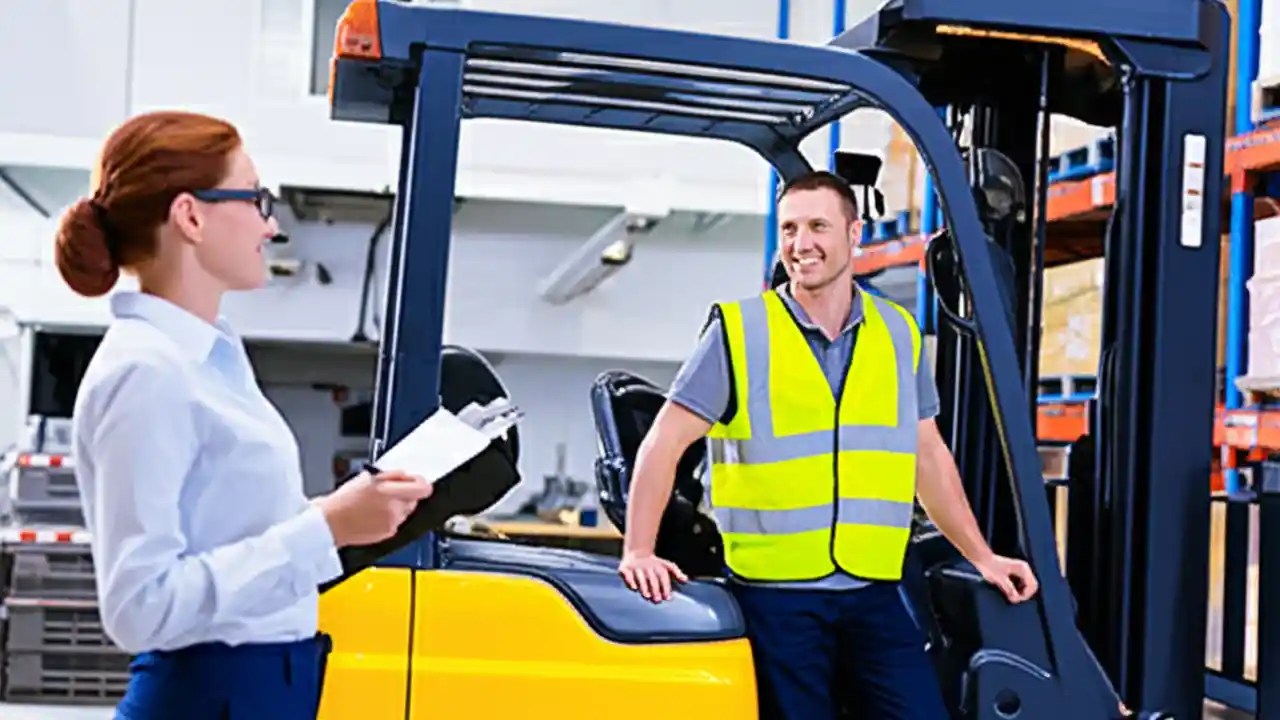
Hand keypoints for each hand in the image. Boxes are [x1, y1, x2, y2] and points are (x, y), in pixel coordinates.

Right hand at [316, 469, 432, 546]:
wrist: (329, 524)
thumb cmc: (342, 502)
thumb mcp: (366, 478)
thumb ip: (391, 476)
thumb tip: (405, 476)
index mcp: (388, 493)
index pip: (422, 489)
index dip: (420, 483)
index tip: (416, 481)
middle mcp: (394, 510)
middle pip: (414, 500)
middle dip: (405, 495)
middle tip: (388, 492)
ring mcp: (392, 524)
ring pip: (405, 512)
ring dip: (397, 507)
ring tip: (377, 505)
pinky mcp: (387, 534)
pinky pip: (396, 523)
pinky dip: (389, 518)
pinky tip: (374, 515)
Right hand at [618, 551, 687, 602]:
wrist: (637, 552)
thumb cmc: (655, 564)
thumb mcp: (667, 566)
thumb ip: (677, 573)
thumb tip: (686, 580)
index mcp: (658, 566)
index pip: (663, 577)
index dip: (665, 587)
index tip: (667, 597)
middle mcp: (647, 566)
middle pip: (652, 578)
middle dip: (655, 589)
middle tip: (657, 600)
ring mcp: (635, 567)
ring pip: (640, 577)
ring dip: (644, 586)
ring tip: (647, 596)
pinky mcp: (625, 568)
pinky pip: (627, 575)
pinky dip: (630, 581)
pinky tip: (634, 588)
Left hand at [974, 554, 1038, 602]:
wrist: (983, 560)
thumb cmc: (991, 567)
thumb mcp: (999, 578)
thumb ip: (1008, 588)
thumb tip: (1016, 598)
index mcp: (1023, 568)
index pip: (1032, 585)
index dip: (1026, 595)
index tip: (1015, 599)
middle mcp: (1024, 569)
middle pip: (1031, 587)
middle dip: (1024, 595)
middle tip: (1013, 599)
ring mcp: (1021, 571)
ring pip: (1027, 587)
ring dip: (1020, 593)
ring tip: (1011, 597)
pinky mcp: (1016, 574)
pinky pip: (1021, 585)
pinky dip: (1017, 590)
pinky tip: (1009, 593)